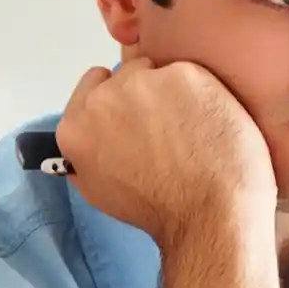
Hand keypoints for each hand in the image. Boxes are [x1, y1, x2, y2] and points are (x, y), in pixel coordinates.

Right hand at [54, 58, 276, 246]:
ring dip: (179, 92)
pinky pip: (196, 75)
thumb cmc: (162, 212)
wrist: (209, 215)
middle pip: (131, 74)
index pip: (95, 83)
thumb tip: (94, 133)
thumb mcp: (100, 189)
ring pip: (164, 72)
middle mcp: (103, 99)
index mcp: (76, 126)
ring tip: (196, 131)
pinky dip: (207, 95)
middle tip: (175, 128)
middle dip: (152, 94)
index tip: (140, 110)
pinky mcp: (183, 76)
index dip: (122, 96)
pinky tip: (212, 126)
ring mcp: (143, 83)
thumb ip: (87, 152)